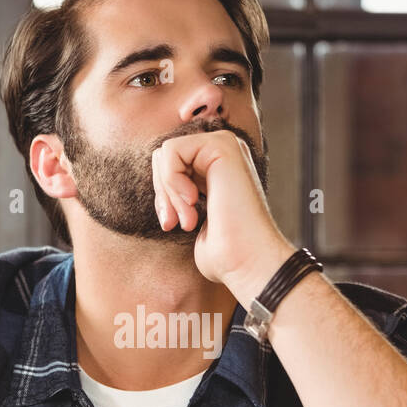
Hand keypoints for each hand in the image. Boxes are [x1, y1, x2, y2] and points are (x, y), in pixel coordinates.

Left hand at [151, 130, 291, 302]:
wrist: (247, 261)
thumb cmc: (223, 252)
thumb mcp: (190, 218)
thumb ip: (176, 196)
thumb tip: (159, 190)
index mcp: (217, 166)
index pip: (166, 164)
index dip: (162, 196)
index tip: (173, 224)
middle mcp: (223, 151)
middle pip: (162, 157)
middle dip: (162, 194)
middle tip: (178, 223)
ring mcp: (225, 144)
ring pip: (164, 153)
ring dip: (168, 192)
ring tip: (189, 220)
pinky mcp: (222, 144)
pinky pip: (171, 151)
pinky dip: (171, 181)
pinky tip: (193, 202)